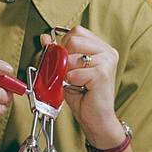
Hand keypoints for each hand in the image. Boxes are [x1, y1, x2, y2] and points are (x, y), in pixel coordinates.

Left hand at [39, 28, 124, 148]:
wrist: (97, 119)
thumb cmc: (84, 96)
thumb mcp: (66, 71)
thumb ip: (57, 53)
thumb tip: (44, 37)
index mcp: (101, 47)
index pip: (76, 31)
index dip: (63, 45)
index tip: (63, 61)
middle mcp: (107, 51)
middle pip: (73, 38)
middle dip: (63, 57)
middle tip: (68, 73)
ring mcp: (107, 61)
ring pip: (72, 55)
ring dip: (66, 71)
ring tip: (75, 82)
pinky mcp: (103, 74)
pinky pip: (75, 72)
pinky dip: (71, 82)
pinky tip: (80, 88)